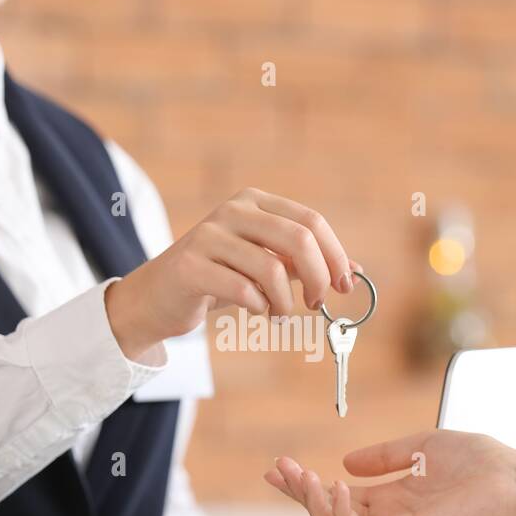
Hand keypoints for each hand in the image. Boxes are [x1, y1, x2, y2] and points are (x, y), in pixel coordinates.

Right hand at [105, 188, 359, 360]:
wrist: (159, 296)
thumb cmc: (219, 278)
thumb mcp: (265, 266)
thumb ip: (304, 264)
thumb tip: (356, 273)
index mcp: (255, 202)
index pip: (311, 221)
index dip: (335, 255)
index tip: (345, 286)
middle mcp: (233, 211)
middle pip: (298, 238)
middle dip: (318, 277)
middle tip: (317, 304)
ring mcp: (208, 235)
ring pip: (272, 269)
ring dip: (286, 301)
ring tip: (280, 314)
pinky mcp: (190, 266)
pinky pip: (244, 290)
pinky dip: (259, 307)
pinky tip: (256, 311)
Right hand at [264, 429, 515, 515]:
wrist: (513, 478)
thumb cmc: (479, 462)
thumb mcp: (419, 447)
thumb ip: (383, 457)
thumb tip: (346, 462)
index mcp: (391, 501)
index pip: (338, 499)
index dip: (306, 485)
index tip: (281, 466)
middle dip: (300, 495)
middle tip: (278, 470)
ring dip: (314, 505)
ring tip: (305, 478)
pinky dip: (341, 513)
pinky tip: (335, 487)